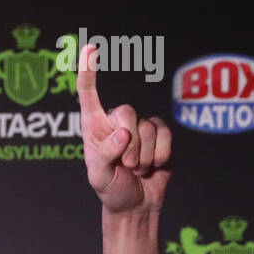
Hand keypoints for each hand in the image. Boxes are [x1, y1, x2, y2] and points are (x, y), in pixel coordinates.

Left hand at [77, 43, 171, 215]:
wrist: (136, 204)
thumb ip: (106, 155)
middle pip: (127, 112)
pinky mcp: (160, 132)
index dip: (89, 72)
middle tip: (127, 166)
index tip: (90, 49)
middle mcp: (116, 121)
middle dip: (129, 143)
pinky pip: (165, 134)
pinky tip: (154, 165)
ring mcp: (139, 125)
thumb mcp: (100, 178)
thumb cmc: (111, 190)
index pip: (89, 95)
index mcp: (94, 127)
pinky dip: (160, 154)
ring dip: (144, 155)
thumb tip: (123, 135)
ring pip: (147, 128)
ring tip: (137, 169)